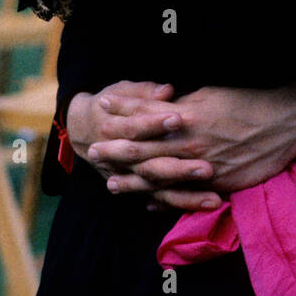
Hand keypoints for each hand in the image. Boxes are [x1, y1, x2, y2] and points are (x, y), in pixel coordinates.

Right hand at [66, 82, 220, 211]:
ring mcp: (131, 177)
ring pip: (160, 189)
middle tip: (207, 169)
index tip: (179, 118)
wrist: (82, 129)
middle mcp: (123, 159)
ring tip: (213, 198)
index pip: (135, 128)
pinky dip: (182, 203)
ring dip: (186, 194)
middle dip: (179, 169)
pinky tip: (207, 204)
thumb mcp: (122, 91)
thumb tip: (167, 91)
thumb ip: (145, 92)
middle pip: (150, 166)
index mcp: (115, 129)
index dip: (156, 124)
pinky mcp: (141, 188)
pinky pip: (163, 199)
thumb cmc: (111, 105)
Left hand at [81, 81, 295, 211]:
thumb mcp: (210, 93)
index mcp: (187, 119)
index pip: (145, 118)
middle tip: (94, 153)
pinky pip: (186, 197)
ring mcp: (204, 168)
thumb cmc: (248, 101)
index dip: (121, 116)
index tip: (101, 111)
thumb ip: (182, 103)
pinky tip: (150, 205)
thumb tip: (159, 103)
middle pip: (145, 152)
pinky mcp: (220, 184)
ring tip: (112, 185)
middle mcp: (190, 146)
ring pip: (161, 179)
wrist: (287, 122)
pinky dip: (165, 201)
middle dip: (117, 153)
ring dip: (134, 183)